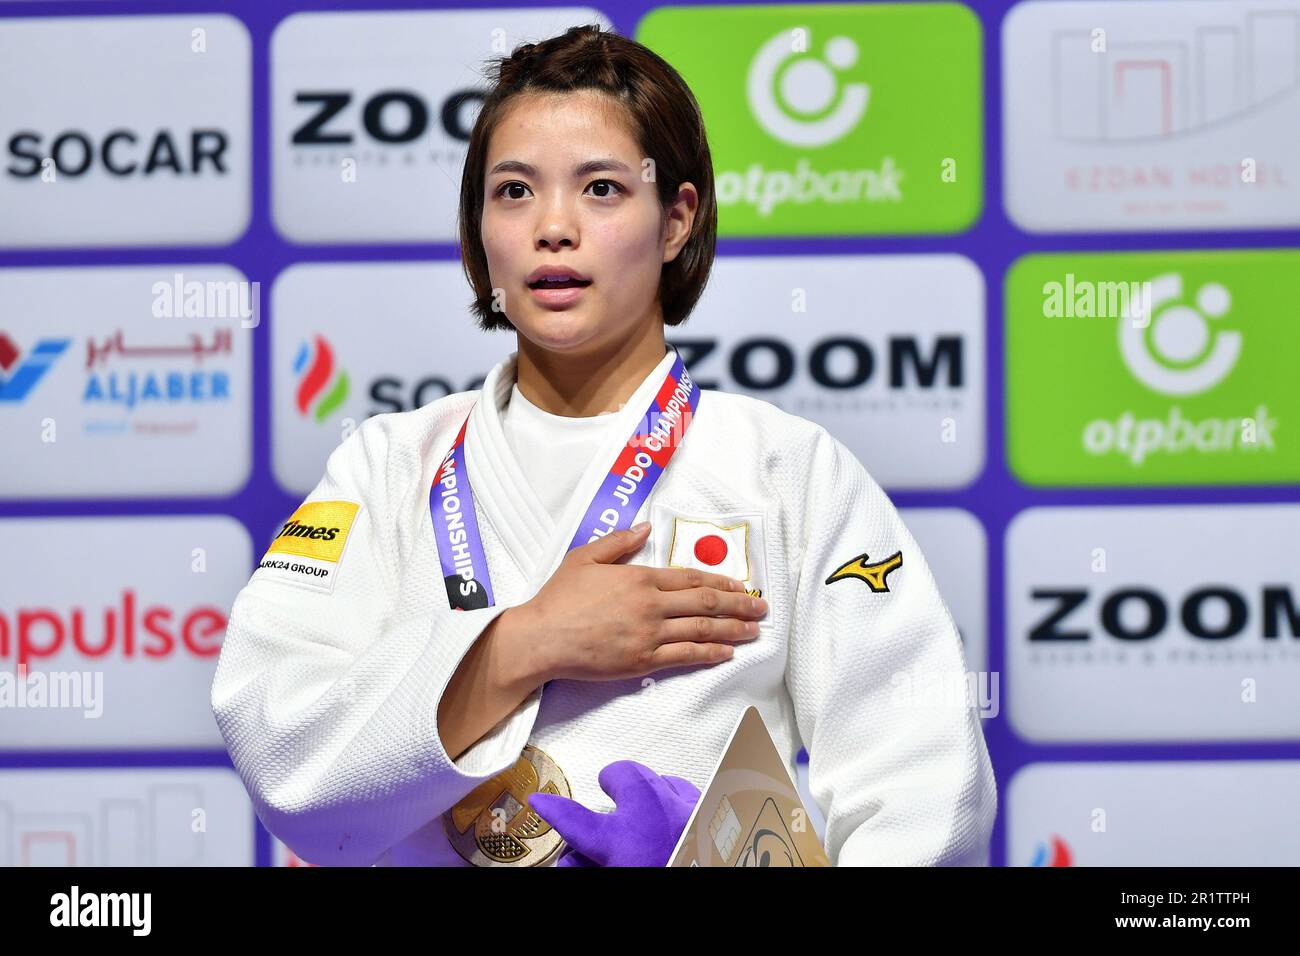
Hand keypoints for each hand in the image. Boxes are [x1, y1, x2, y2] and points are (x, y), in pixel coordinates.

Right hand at [514, 523, 767, 684]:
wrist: (542, 638)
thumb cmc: (559, 597)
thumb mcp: (585, 557)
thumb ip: (619, 542)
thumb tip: (645, 526)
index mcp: (639, 578)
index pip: (690, 579)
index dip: (720, 583)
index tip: (740, 586)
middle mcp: (650, 605)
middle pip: (705, 604)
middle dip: (738, 606)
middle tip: (762, 608)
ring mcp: (648, 635)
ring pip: (701, 631)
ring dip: (732, 630)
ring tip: (754, 631)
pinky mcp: (642, 662)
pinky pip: (684, 656)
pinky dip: (709, 654)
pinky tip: (726, 653)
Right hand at [528, 760, 700, 866]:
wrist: (723, 879)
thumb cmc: (662, 876)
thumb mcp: (615, 875)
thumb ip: (591, 867)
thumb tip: (570, 862)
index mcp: (620, 841)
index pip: (574, 820)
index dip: (554, 810)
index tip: (541, 801)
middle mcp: (652, 816)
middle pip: (623, 776)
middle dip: (613, 782)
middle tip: (608, 795)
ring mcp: (686, 808)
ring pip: (660, 779)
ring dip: (648, 788)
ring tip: (643, 804)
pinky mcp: (716, 812)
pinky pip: (690, 792)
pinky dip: (678, 798)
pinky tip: (677, 811)